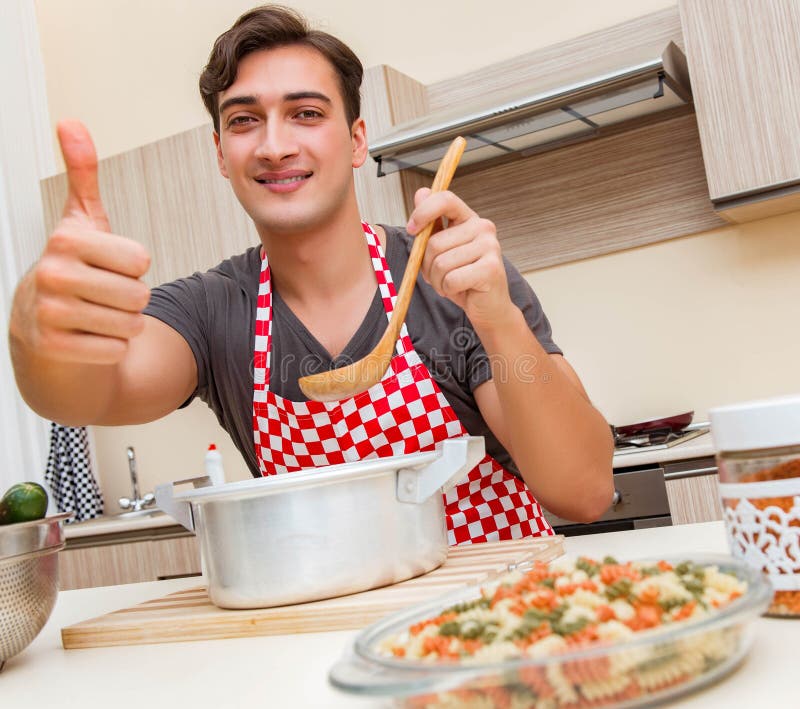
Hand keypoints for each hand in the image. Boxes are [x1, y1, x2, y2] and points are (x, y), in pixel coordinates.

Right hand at [11, 120, 150, 363]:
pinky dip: (112, 347)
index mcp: (66, 241)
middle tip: (105, 295)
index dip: (133, 267)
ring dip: (124, 324)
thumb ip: (82, 175)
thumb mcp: (80, 221)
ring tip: (98, 314)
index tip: (108, 266)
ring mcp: (51, 314)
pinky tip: (90, 336)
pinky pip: (117, 350)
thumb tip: (72, 124)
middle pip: (139, 294)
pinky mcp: (55, 349)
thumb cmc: (72, 270)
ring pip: (131, 324)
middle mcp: (54, 275)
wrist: (40, 327)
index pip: (140, 260)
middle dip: (132, 299)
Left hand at [406, 188, 514, 329]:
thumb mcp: (441, 250)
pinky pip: (451, 279)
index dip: (423, 212)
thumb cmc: (463, 278)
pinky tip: (460, 290)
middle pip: (434, 242)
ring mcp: (490, 247)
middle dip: (427, 265)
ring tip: (450, 284)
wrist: (488, 306)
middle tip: (438, 275)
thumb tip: (421, 192)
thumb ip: (431, 224)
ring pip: (440, 263)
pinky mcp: (490, 268)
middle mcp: (483, 227)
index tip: (411, 229)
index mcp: (469, 219)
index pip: (445, 200)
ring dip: (438, 281)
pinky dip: (448, 289)